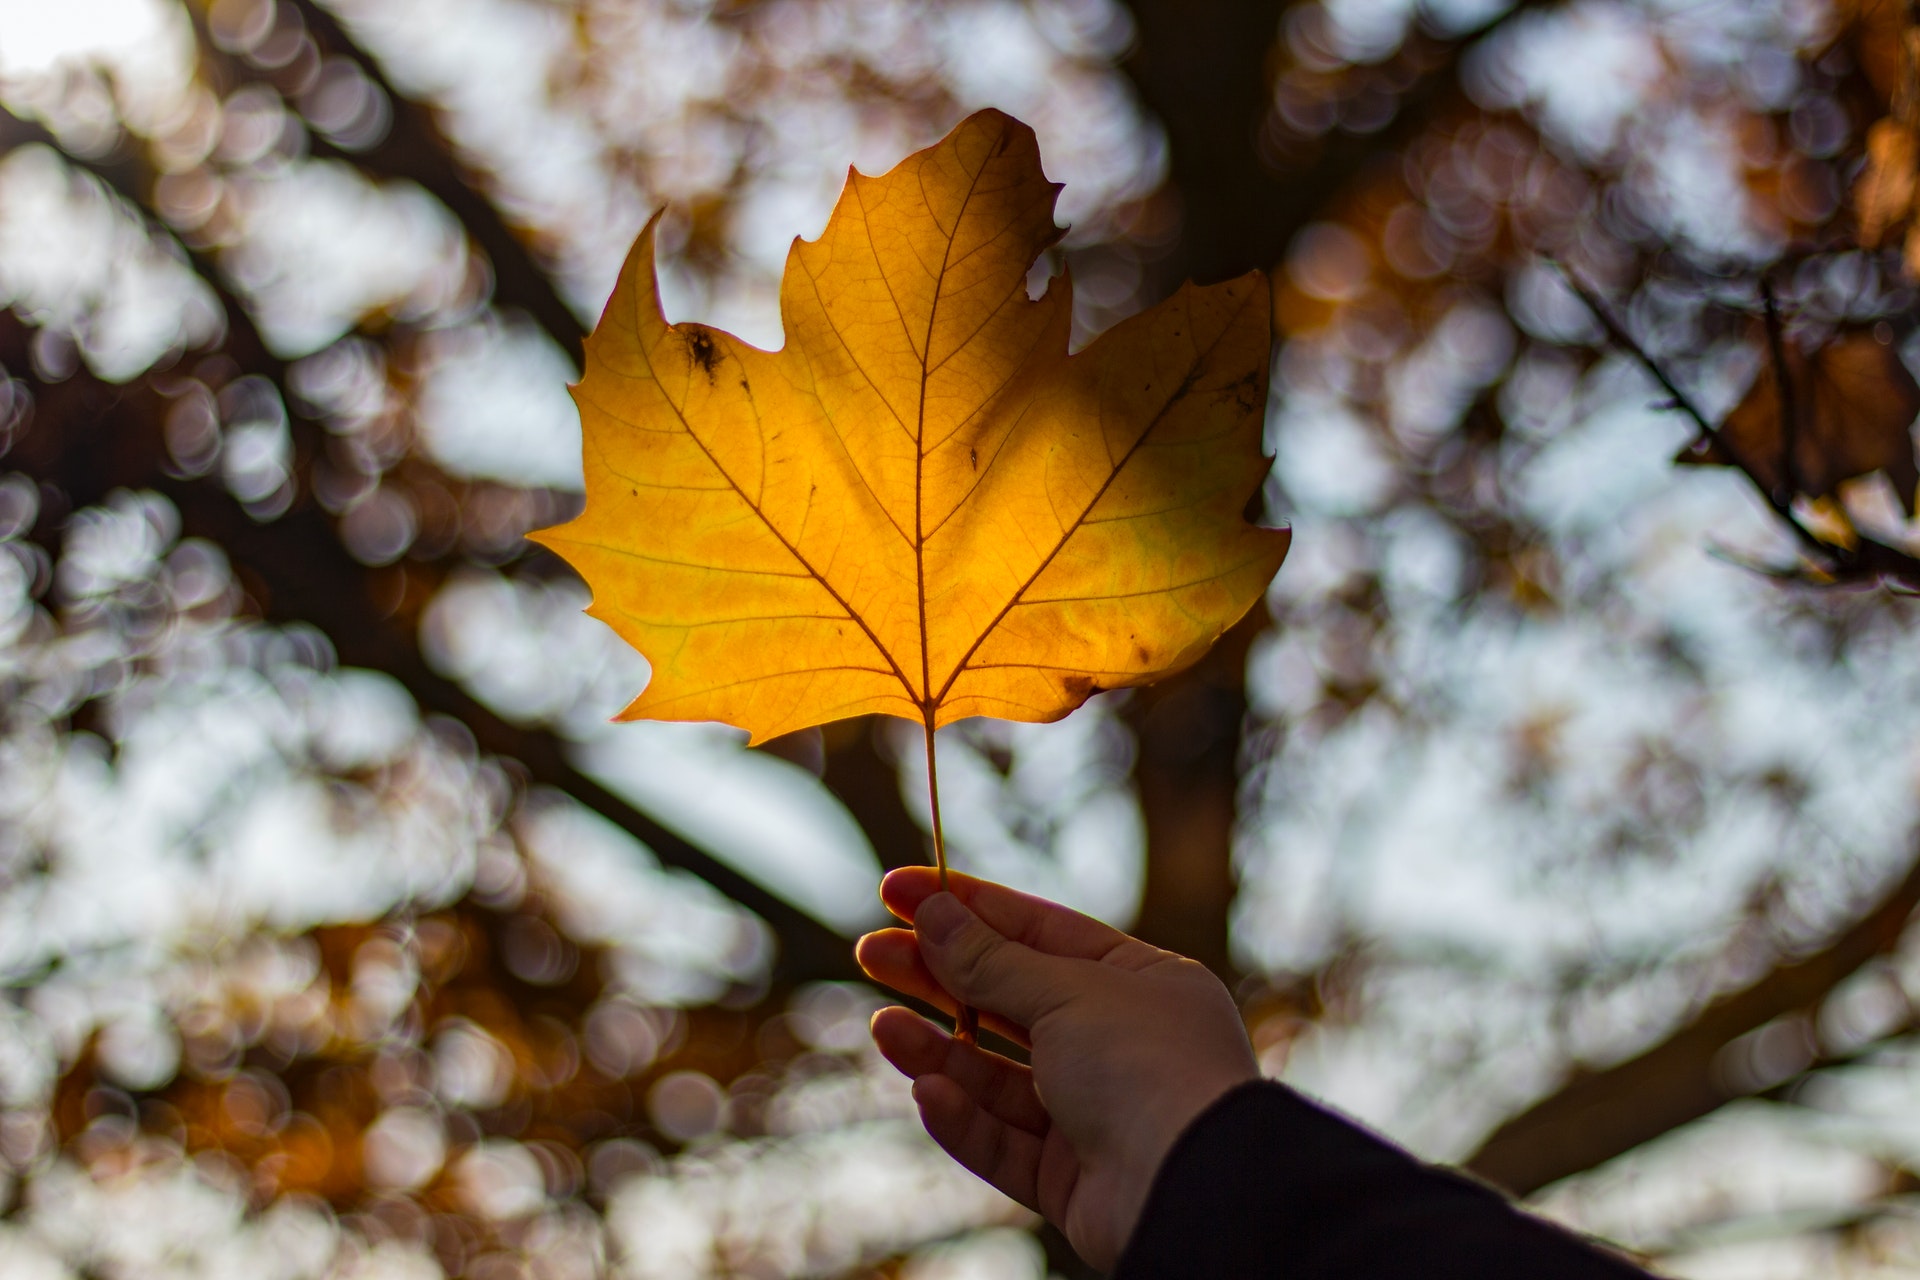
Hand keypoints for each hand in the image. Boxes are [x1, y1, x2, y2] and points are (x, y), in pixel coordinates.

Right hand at [855, 868, 1258, 1270]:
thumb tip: (933, 912)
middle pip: (1010, 1002)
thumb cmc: (1148, 1068)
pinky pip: (1005, 1143)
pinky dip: (965, 1119)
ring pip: (998, 1077)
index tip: (897, 890)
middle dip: (938, 978)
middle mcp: (1120, 1044)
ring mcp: (1096, 1114)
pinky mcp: (1073, 1179)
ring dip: (938, 1051)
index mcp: (1141, 981)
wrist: (1194, 1188)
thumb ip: (991, 962)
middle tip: (869, 951)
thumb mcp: (1066, 993)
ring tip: (882, 1026)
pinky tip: (927, 1092)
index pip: (1039, 932)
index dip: (966, 908)